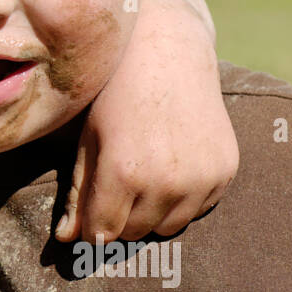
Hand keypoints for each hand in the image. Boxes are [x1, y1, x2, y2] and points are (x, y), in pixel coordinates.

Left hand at [56, 0, 237, 241]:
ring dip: (150, 214)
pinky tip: (170, 165)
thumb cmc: (115, 93)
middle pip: (133, 233)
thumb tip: (66, 239)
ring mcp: (201, 178)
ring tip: (141, 176)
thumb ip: (78, 192)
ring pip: (168, 227)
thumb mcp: (88, 139)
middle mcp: (166, 181)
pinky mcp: (225, 171)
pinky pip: (198, 208)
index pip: (101, 234)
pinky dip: (182, 199)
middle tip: (113, 190)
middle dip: (117, 221)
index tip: (86, 219)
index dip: (89, 230)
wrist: (169, 51)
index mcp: (123, 172)